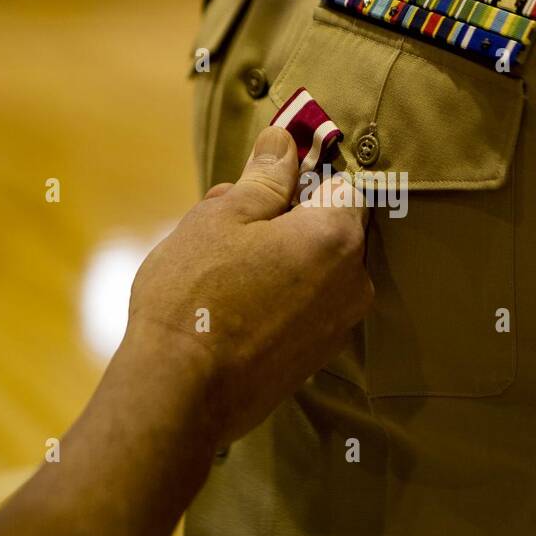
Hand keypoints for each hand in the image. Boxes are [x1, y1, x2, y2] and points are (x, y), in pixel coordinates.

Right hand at [125, 126, 372, 447]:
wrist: (180, 394)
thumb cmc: (196, 295)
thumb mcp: (222, 217)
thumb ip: (265, 177)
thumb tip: (285, 140)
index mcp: (337, 237)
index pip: (340, 181)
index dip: (302, 172)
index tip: (263, 177)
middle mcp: (355, 282)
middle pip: (331, 227)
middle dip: (286, 216)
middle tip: (229, 221)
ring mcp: (339, 326)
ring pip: (316, 269)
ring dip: (280, 257)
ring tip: (222, 265)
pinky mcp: (317, 358)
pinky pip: (306, 307)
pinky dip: (279, 296)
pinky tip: (233, 303)